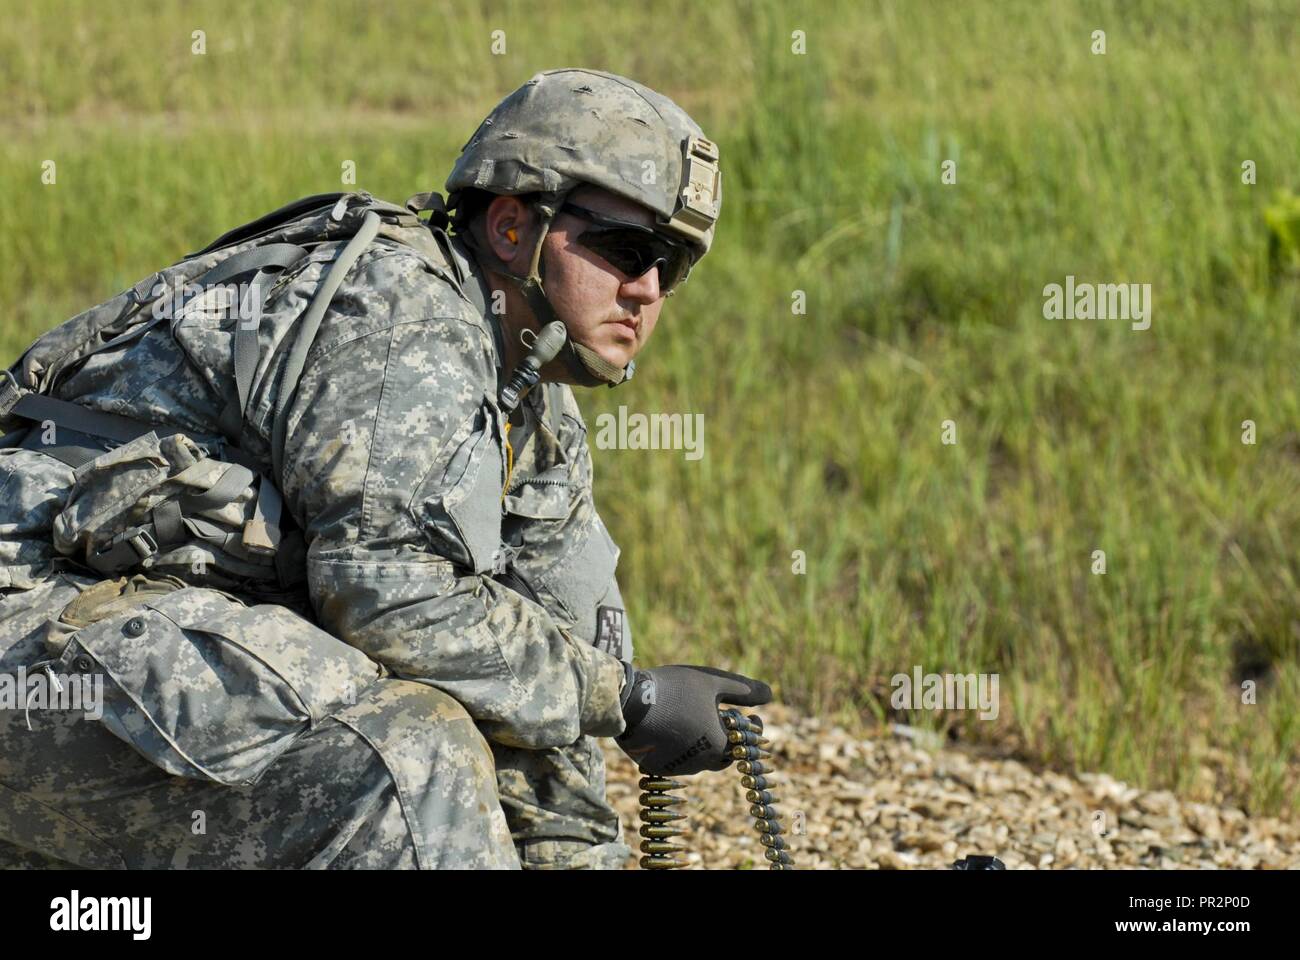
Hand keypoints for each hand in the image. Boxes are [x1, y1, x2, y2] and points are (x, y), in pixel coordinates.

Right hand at [615, 664, 771, 775]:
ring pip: (700, 757)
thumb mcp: (712, 682)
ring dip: (705, 741)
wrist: (628, 702)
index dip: (753, 728)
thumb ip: (743, 691)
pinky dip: (683, 746)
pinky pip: (677, 759)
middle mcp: (700, 764)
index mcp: (719, 745)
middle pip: (724, 754)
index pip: (746, 744)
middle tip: (725, 718)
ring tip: (699, 718)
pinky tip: (676, 726)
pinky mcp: (657, 767)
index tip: (753, 716)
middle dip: (728, 737)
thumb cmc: (675, 690)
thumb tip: (771, 694)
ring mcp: (677, 768)